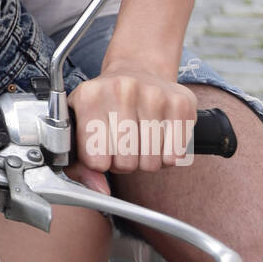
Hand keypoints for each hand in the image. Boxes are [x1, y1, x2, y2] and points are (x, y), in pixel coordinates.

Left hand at [69, 63, 197, 175]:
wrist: (137, 71)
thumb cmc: (106, 104)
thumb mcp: (80, 126)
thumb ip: (80, 165)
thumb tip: (100, 191)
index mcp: (90, 97)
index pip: (96, 160)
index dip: (100, 163)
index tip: (103, 151)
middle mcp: (122, 90)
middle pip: (126, 163)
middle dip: (125, 163)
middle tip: (124, 145)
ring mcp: (154, 94)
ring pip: (152, 162)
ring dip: (146, 160)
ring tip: (140, 140)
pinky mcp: (181, 102)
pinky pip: (175, 155)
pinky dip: (167, 155)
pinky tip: (158, 137)